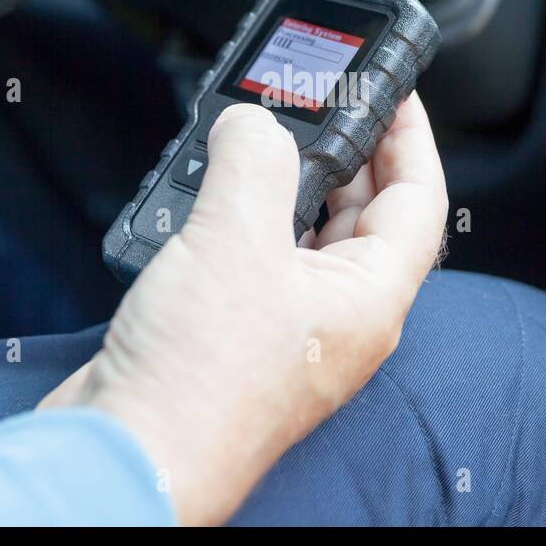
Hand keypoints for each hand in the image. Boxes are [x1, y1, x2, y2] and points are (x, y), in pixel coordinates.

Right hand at [39, 94, 447, 524]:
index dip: (412, 137)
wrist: (126, 453)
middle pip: (364, 215)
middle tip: (327, 102)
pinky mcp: (232, 333)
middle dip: (349, 152)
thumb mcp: (238, 239)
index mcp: (368, 298)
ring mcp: (284, 326)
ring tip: (264, 133)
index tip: (396, 92)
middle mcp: (336, 315)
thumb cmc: (199, 380)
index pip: (419, 201)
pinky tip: (210, 192)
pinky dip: (240, 215)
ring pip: (303, 235)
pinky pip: (253, 256)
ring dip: (288, 182)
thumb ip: (256, 160)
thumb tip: (254, 123)